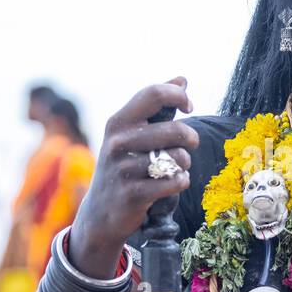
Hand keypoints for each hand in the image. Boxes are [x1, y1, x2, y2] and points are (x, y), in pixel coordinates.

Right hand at [68, 78, 199, 276]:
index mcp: (118, 122)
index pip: (154, 94)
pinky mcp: (132, 194)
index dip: (178, 96)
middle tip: (189, 144)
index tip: (188, 106)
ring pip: (177, 158)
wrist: (101, 212)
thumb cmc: (124, 165)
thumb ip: (157, 106)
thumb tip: (182, 79)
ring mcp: (123, 169)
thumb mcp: (132, 134)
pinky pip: (174, 181)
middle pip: (174, 130)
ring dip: (184, 164)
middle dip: (190, 138)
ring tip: (176, 167)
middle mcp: (117, 143)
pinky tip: (172, 183)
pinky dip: (180, 182)